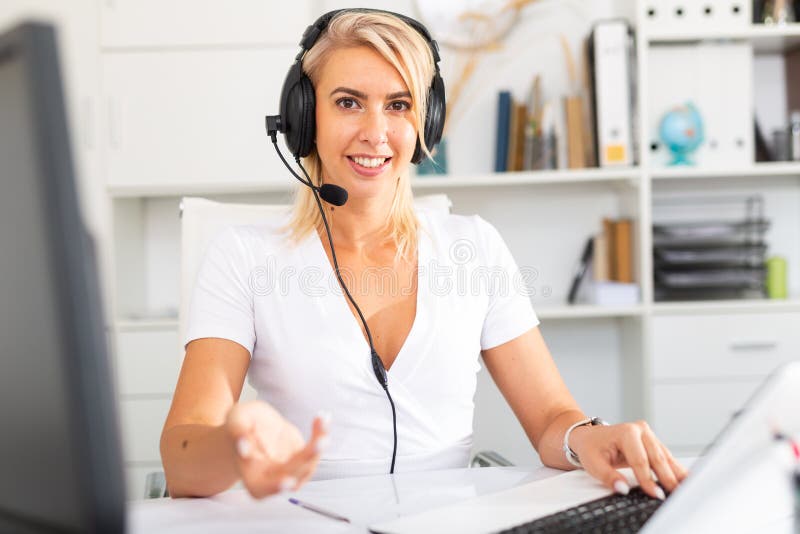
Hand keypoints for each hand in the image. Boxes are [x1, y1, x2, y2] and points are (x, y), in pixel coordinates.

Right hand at [224, 400, 328, 497]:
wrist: (255, 425)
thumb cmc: (241, 424)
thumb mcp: (236, 418)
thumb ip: (237, 429)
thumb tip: (243, 445)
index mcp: (250, 474)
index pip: (260, 488)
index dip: (274, 487)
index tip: (287, 481)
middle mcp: (272, 477)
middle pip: (292, 475)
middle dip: (307, 458)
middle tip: (321, 441)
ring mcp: (290, 470)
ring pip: (308, 464)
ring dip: (318, 444)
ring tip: (321, 420)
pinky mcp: (303, 458)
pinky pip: (315, 451)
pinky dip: (321, 434)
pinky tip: (322, 418)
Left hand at [569, 420, 687, 499]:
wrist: (590, 437)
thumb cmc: (591, 448)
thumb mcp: (593, 463)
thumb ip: (608, 477)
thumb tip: (622, 489)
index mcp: (626, 432)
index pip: (640, 460)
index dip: (648, 479)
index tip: (655, 494)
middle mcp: (640, 430)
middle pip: (657, 458)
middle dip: (667, 479)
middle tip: (676, 495)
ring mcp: (649, 435)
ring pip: (665, 458)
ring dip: (676, 475)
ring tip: (685, 490)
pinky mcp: (653, 442)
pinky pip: (666, 458)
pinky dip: (674, 470)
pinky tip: (684, 481)